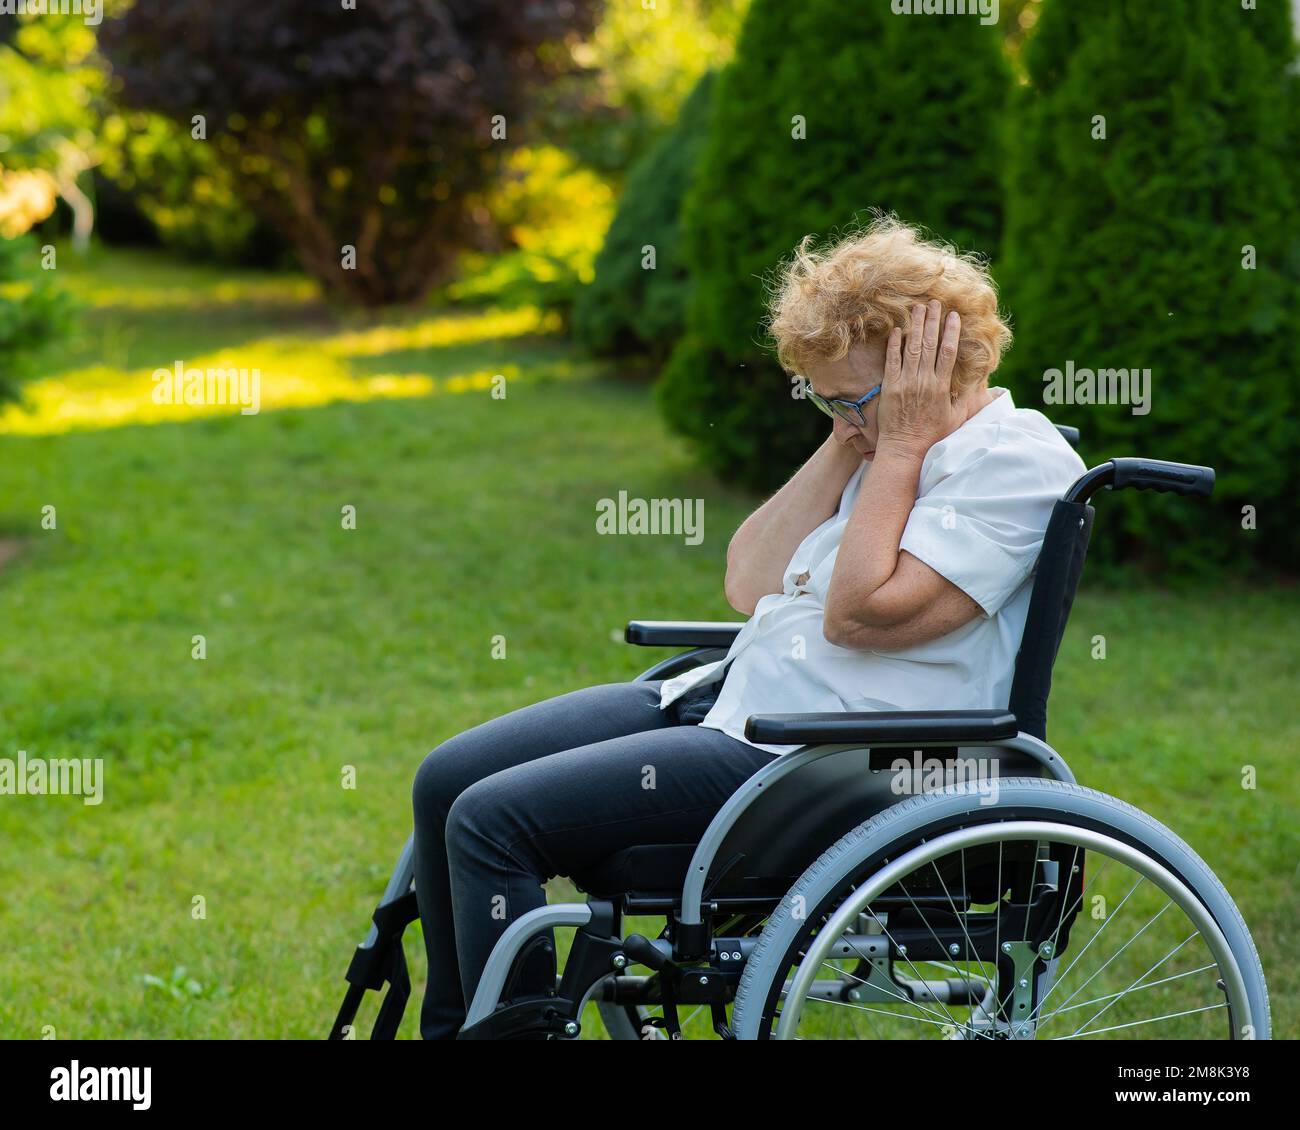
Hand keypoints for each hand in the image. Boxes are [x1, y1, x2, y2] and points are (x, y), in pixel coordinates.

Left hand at [876, 300, 964, 458]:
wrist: (906, 448)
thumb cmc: (932, 434)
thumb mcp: (956, 417)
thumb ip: (969, 398)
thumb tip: (985, 385)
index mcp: (941, 386)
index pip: (948, 352)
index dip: (950, 331)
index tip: (953, 315)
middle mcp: (924, 381)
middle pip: (930, 344)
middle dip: (932, 321)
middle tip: (934, 302)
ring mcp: (905, 383)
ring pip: (911, 348)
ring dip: (915, 326)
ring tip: (917, 308)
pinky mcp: (889, 387)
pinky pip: (891, 361)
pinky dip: (894, 345)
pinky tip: (896, 330)